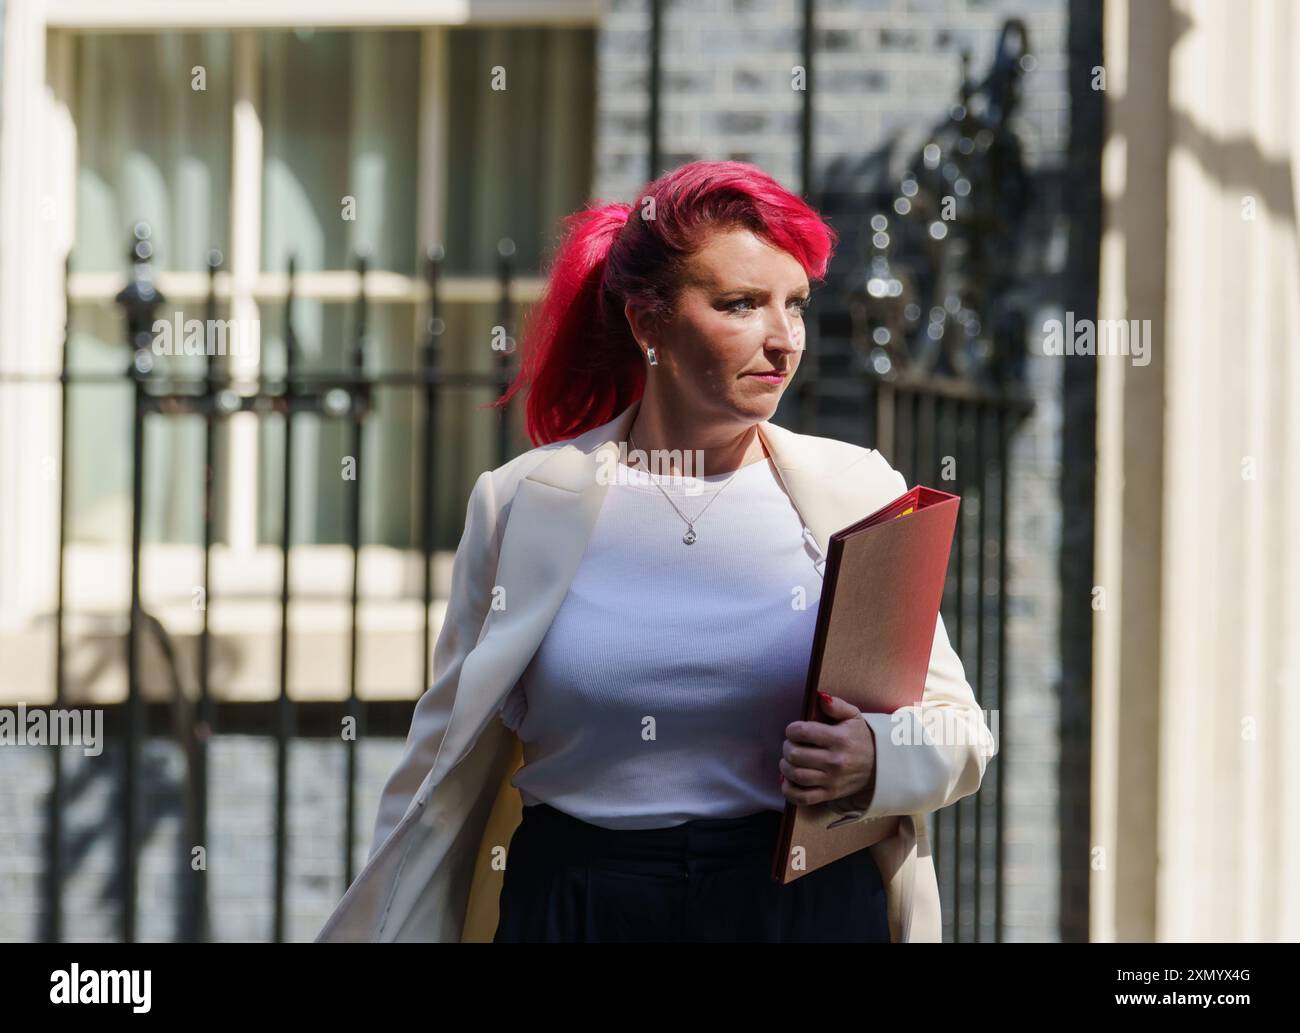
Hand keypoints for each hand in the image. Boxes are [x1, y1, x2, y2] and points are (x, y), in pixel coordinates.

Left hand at [779, 692, 876, 807]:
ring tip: (789, 760)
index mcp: (839, 738)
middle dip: (787, 747)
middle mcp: (835, 761)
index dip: (791, 730)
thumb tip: (819, 697)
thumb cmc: (862, 738)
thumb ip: (836, 705)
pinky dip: (789, 790)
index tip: (794, 730)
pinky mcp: (830, 794)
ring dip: (785, 767)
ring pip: (796, 775)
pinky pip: (803, 797)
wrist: (881, 766)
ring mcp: (832, 780)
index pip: (802, 732)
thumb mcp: (854, 716)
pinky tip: (788, 781)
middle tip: (791, 745)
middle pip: (795, 755)